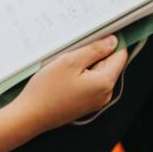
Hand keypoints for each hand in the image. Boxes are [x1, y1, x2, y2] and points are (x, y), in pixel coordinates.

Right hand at [11, 35, 127, 132]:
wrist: (31, 115)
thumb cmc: (47, 90)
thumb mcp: (70, 61)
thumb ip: (94, 50)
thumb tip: (112, 42)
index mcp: (104, 82)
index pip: (120, 56)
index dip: (111, 42)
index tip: (97, 36)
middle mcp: (104, 94)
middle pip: (109, 64)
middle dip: (95, 55)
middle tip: (73, 53)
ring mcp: (95, 101)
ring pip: (98, 73)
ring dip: (85, 65)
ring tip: (66, 67)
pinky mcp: (85, 104)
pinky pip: (89, 84)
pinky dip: (80, 76)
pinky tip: (64, 77)